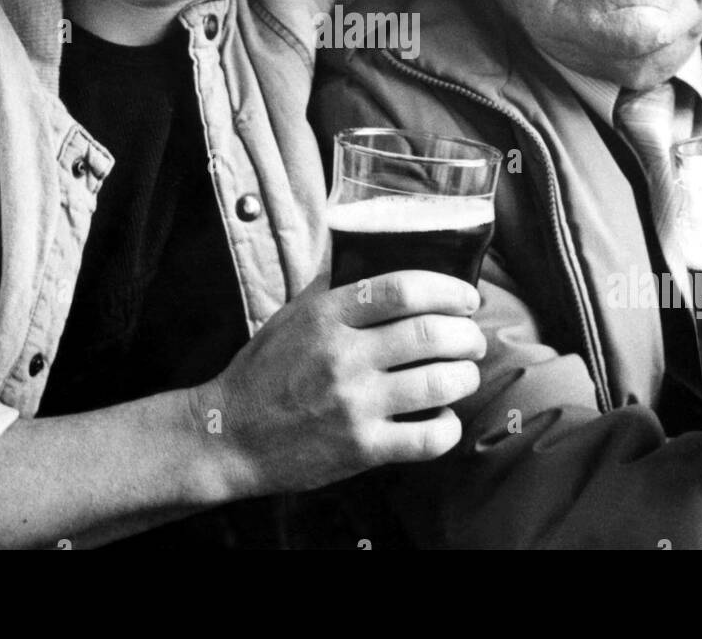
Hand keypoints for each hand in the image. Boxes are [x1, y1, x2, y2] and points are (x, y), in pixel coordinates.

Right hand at [196, 270, 485, 495]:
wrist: (228, 437)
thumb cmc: (264, 372)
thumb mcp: (292, 316)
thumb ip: (335, 289)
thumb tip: (375, 253)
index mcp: (327, 315)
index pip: (403, 289)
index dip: (448, 290)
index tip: (467, 298)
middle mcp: (342, 356)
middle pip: (431, 333)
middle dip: (468, 335)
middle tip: (473, 339)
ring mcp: (353, 404)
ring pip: (439, 383)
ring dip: (465, 376)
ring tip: (464, 374)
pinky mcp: (361, 448)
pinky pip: (428, 437)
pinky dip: (448, 426)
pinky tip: (444, 418)